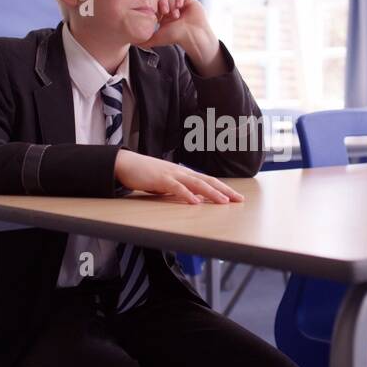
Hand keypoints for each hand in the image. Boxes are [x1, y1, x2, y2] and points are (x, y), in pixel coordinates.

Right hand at [113, 149, 243, 204]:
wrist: (127, 164)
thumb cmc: (146, 174)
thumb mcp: (167, 184)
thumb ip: (179, 190)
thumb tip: (192, 199)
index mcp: (184, 174)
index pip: (208, 181)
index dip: (223, 189)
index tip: (235, 197)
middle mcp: (182, 172)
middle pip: (208, 181)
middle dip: (224, 191)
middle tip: (239, 200)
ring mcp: (172, 174)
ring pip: (196, 184)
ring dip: (211, 193)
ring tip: (224, 202)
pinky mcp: (161, 179)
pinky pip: (176, 188)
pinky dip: (187, 195)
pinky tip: (195, 202)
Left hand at [139, 0, 224, 75]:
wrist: (192, 37)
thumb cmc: (177, 37)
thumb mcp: (157, 38)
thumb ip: (145, 40)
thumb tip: (133, 43)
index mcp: (164, 13)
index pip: (155, 2)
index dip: (154, 6)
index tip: (157, 16)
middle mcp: (172, 7)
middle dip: (162, 3)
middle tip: (165, 12)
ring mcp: (180, 3)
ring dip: (171, 3)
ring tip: (175, 14)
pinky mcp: (189, 0)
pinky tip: (179, 6)